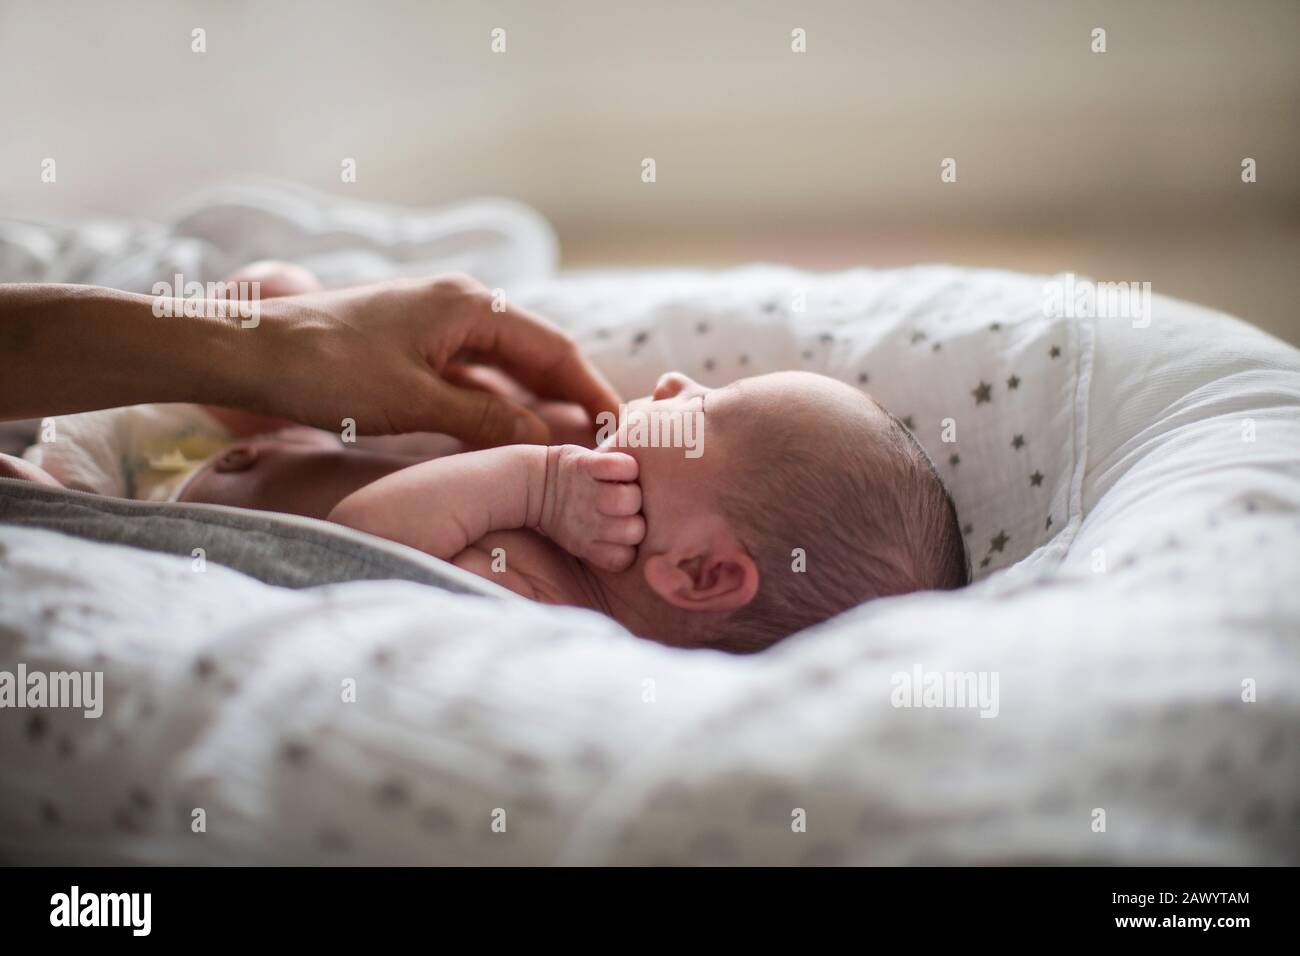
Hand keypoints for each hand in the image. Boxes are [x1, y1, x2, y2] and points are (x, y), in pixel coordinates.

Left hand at [249, 274, 619, 445]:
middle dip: (570, 399)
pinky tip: (508, 435)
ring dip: (534, 405)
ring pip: (504, 369)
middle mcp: (459, 306)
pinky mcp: (413, 346)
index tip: (620, 429)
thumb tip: (546, 438)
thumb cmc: (327, 369)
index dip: (591, 391)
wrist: (247, 351)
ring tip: (565, 446)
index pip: (553, 350)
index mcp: (469, 306)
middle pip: (535, 356)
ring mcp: (435, 325)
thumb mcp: (414, 403)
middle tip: (602, 444)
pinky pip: (472, 377)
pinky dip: (496, 406)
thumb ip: (486, 422)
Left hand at [536, 445, 643, 570]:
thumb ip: (608, 545)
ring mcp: (586, 493)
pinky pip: (624, 466)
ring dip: (633, 490)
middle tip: (623, 508)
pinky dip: (625, 465)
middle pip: (635, 530)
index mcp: (586, 544)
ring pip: (632, 499)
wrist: (530, 482)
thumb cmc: (565, 510)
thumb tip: (645, 552)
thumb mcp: (578, 539)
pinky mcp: (585, 464)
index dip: (629, 545)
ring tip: (622, 486)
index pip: (626, 557)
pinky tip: (617, 468)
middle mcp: (587, 522)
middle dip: (635, 518)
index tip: (620, 531)